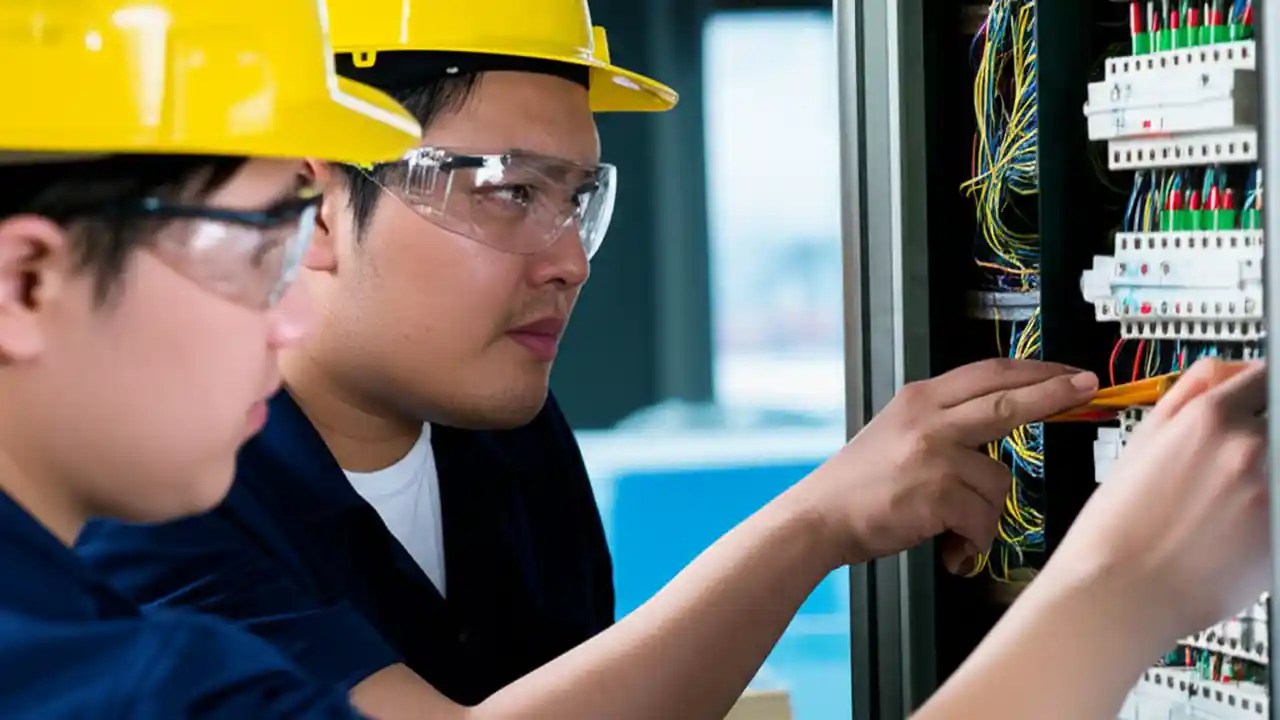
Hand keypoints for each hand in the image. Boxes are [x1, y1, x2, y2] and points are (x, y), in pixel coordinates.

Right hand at [794, 359, 1098, 569]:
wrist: (818, 518)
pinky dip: (972, 543)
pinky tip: (950, 549)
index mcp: (919, 399)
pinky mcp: (936, 493)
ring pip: (998, 481)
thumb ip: (942, 423)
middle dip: (1055, 394)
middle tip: (1088, 388)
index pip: (989, 373)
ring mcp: (933, 455)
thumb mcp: (896, 432)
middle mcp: (928, 419)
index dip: (1036, 372)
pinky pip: (983, 520)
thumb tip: (997, 427)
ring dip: (985, 515)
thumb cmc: (858, 486)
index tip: (1069, 375)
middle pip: (1008, 400)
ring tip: (955, 530)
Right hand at [1050, 358, 1267, 638]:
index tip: (1256, 402)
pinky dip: (1265, 512)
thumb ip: (1188, 394)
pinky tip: (1233, 530)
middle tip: (1228, 468)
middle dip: (1259, 439)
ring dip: (1263, 476)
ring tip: (1223, 505)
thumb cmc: (1120, 523)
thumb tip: (1228, 370)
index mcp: (1209, 418)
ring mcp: (1272, 491)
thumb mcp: (1141, 440)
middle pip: (1274, 423)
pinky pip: (1279, 507)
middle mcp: (1249, 448)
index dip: (1257, 391)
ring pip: (1277, 465)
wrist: (1122, 589)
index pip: (1262, 376)